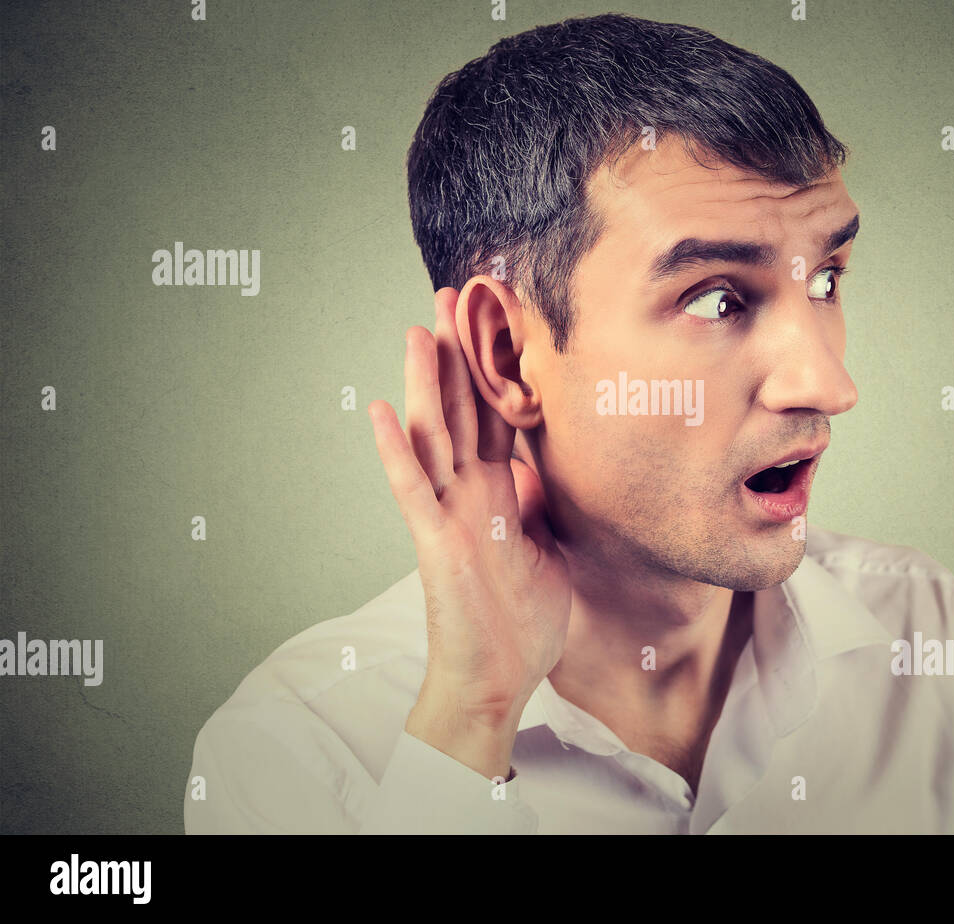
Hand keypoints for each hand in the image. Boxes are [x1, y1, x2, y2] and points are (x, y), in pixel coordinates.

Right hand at [367, 287, 571, 753]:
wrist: (501, 680)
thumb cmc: (523, 624)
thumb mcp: (548, 551)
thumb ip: (538, 506)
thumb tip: (541, 470)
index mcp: (499, 495)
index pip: (495, 419)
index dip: (495, 371)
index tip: (495, 322)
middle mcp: (469, 495)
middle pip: (462, 411)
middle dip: (459, 355)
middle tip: (454, 296)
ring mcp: (448, 515)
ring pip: (433, 436)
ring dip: (424, 385)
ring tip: (418, 330)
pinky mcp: (433, 542)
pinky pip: (412, 489)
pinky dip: (396, 451)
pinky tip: (382, 409)